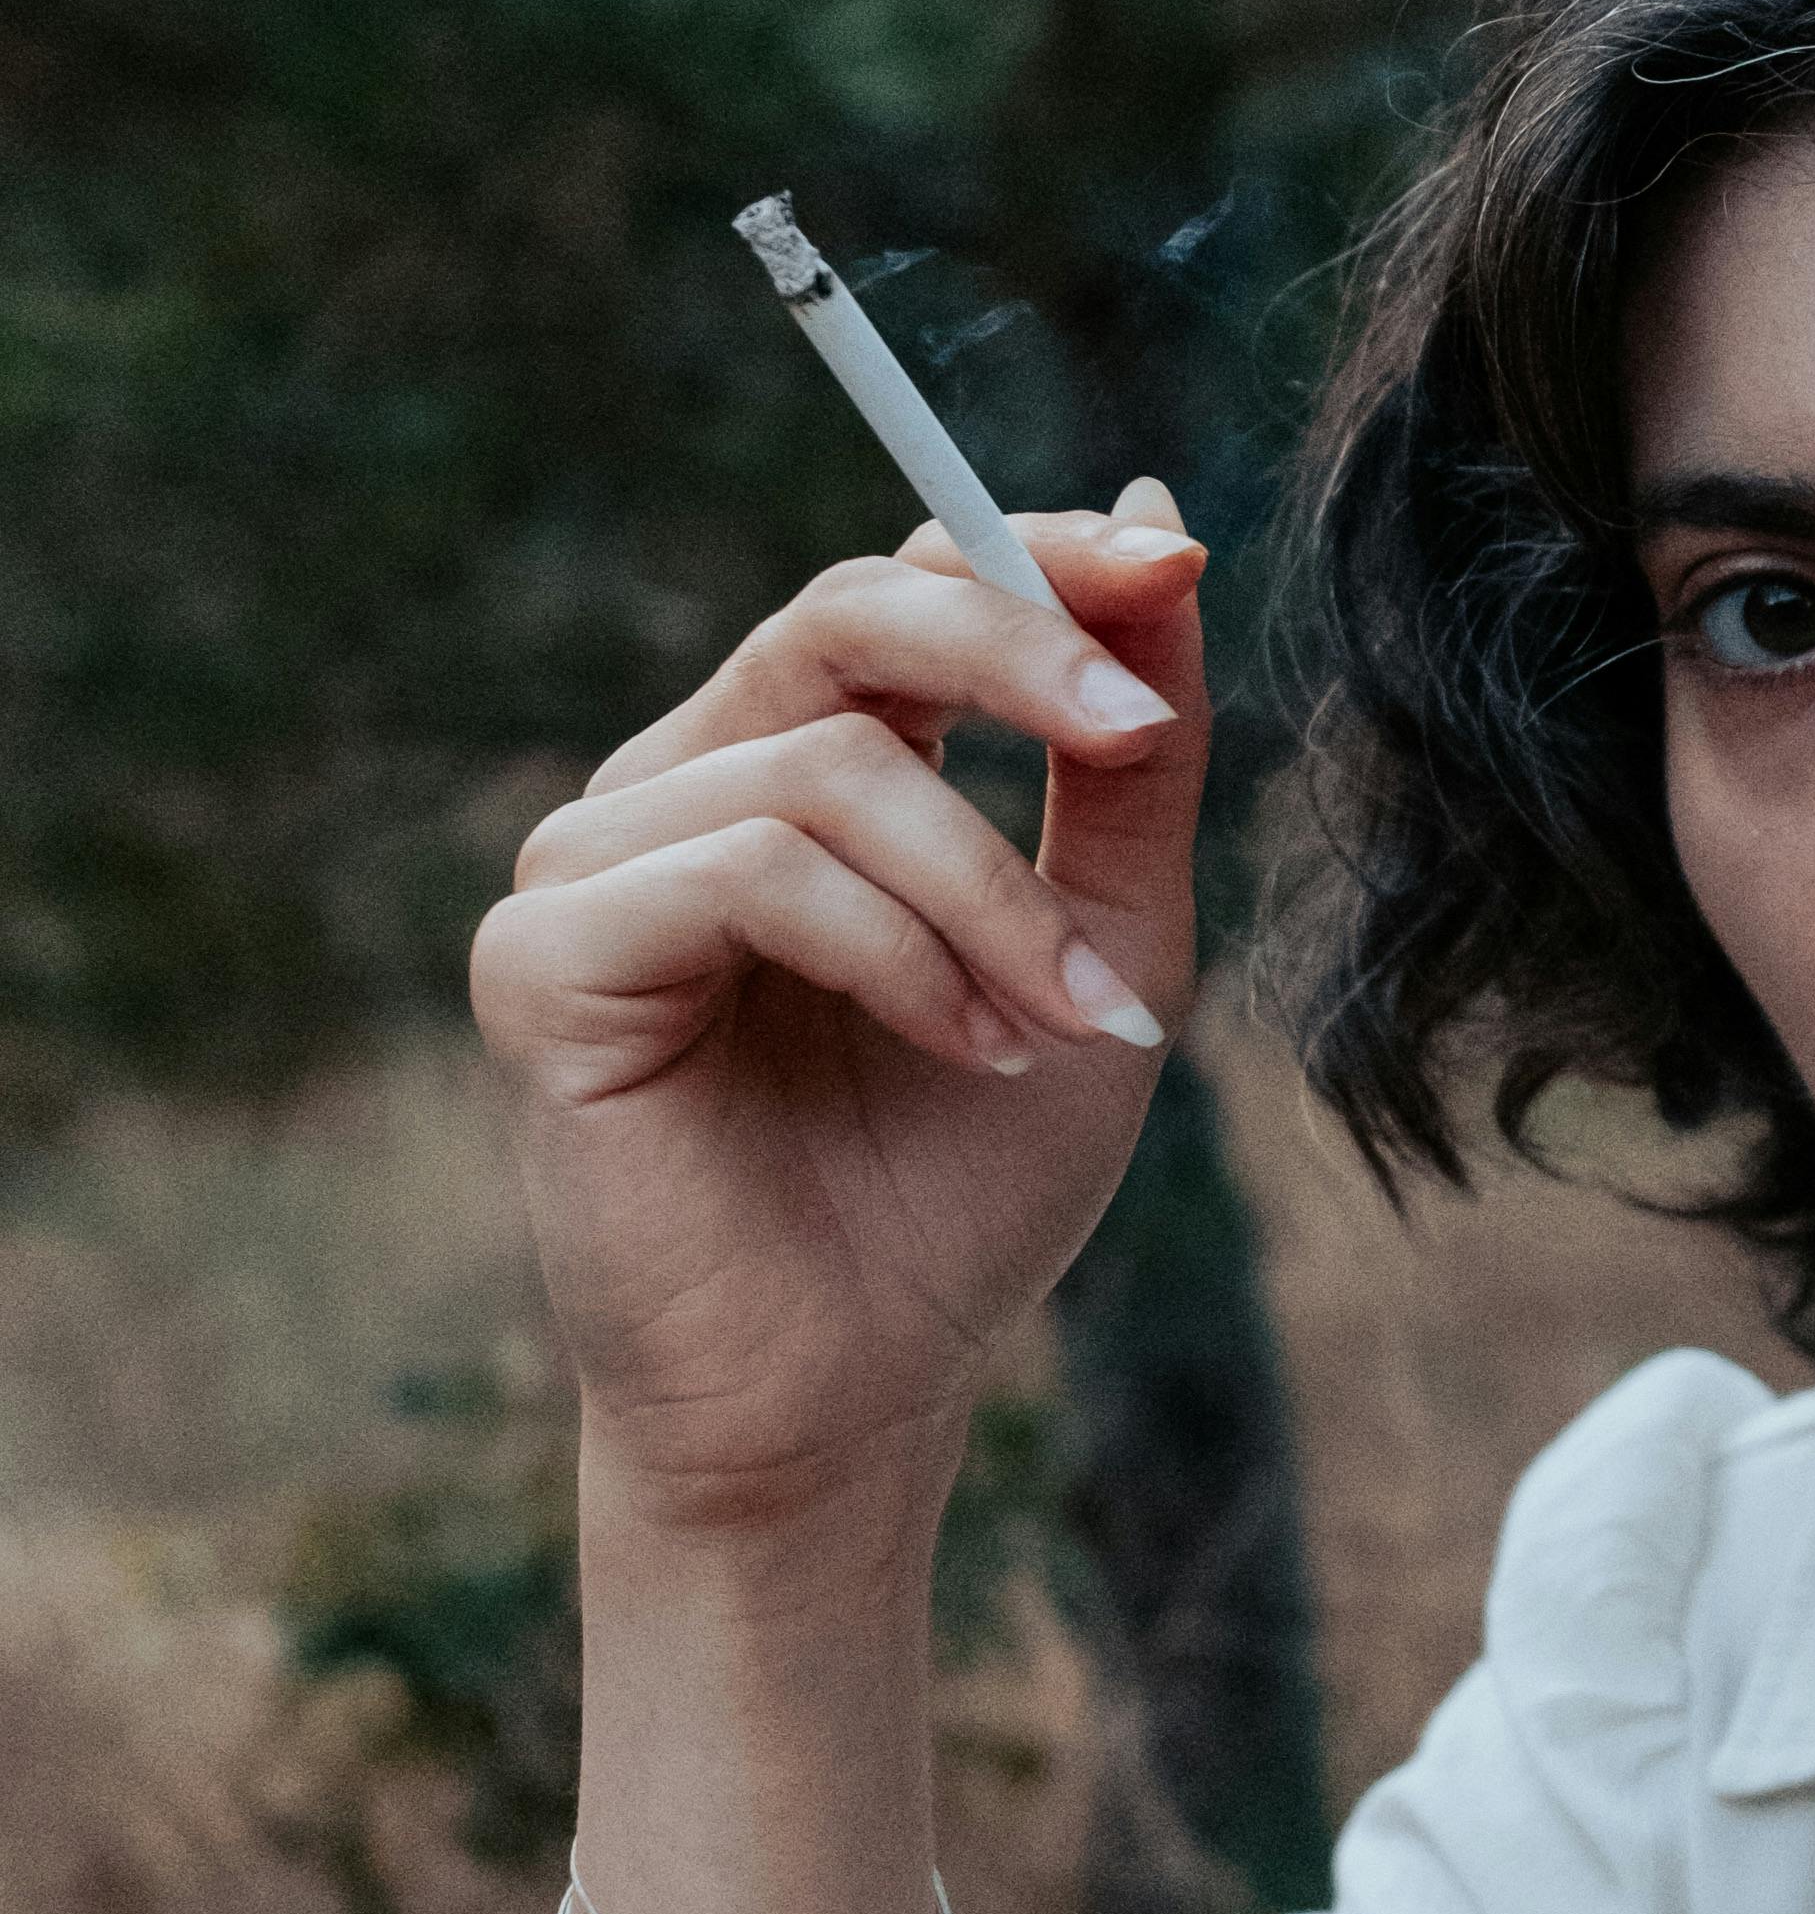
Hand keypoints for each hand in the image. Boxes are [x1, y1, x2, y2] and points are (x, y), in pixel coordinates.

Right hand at [472, 487, 1209, 1535]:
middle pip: (845, 616)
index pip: (902, 585)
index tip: (1174, 565)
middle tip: (1134, 737)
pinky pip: (749, 873)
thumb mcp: (1106, 946)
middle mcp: (682, 783)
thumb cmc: (964, 1181)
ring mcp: (593, 862)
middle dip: (1017, 655)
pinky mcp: (541, 957)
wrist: (858, 1394)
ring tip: (1064, 1025)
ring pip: (825, 770)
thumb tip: (1156, 519)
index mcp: (798, 762)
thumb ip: (1135, 764)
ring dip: (988, 894)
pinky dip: (893, 955)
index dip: (1035, 553)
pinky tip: (963, 1051)